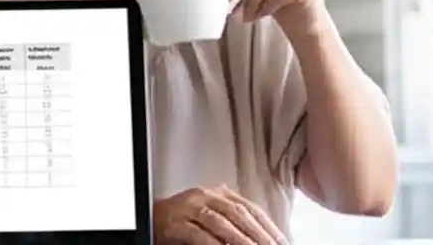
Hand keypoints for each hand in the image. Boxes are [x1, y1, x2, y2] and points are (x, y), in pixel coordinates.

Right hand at [154, 185, 287, 244]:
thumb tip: (263, 238)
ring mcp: (189, 207)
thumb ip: (233, 222)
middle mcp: (204, 195)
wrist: (149, 219)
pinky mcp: (175, 222)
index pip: (250, 208)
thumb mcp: (211, 216)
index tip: (283, 242)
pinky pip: (200, 235)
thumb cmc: (183, 222)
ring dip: (242, 240)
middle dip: (260, 235)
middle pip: (239, 214)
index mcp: (217, 193)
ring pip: (222, 223)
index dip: (269, 227)